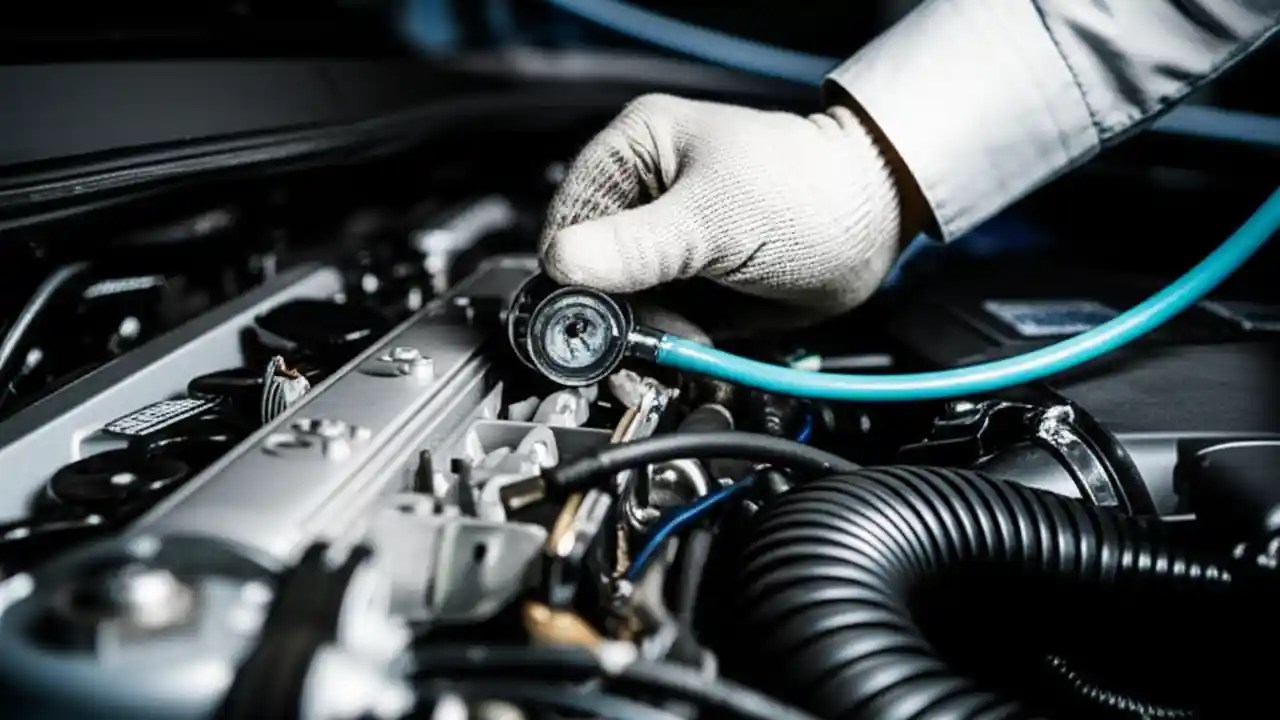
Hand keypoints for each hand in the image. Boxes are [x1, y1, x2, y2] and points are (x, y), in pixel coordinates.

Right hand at [539, 93, 923, 335]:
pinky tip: (691, 339)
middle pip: (586, 266)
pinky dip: (663, 339)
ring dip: (640, 331)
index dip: (571, 274)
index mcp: (635, 148)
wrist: (873, 228)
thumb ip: (638, 248)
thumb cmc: (809, 194)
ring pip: (615, 301)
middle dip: (608, 312)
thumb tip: (563, 265)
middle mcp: (639, 191)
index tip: (585, 320)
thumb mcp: (715, 220)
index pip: (568, 220)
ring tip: (682, 336)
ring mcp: (659, 238)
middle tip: (633, 343)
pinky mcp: (682, 277)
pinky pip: (650, 318)